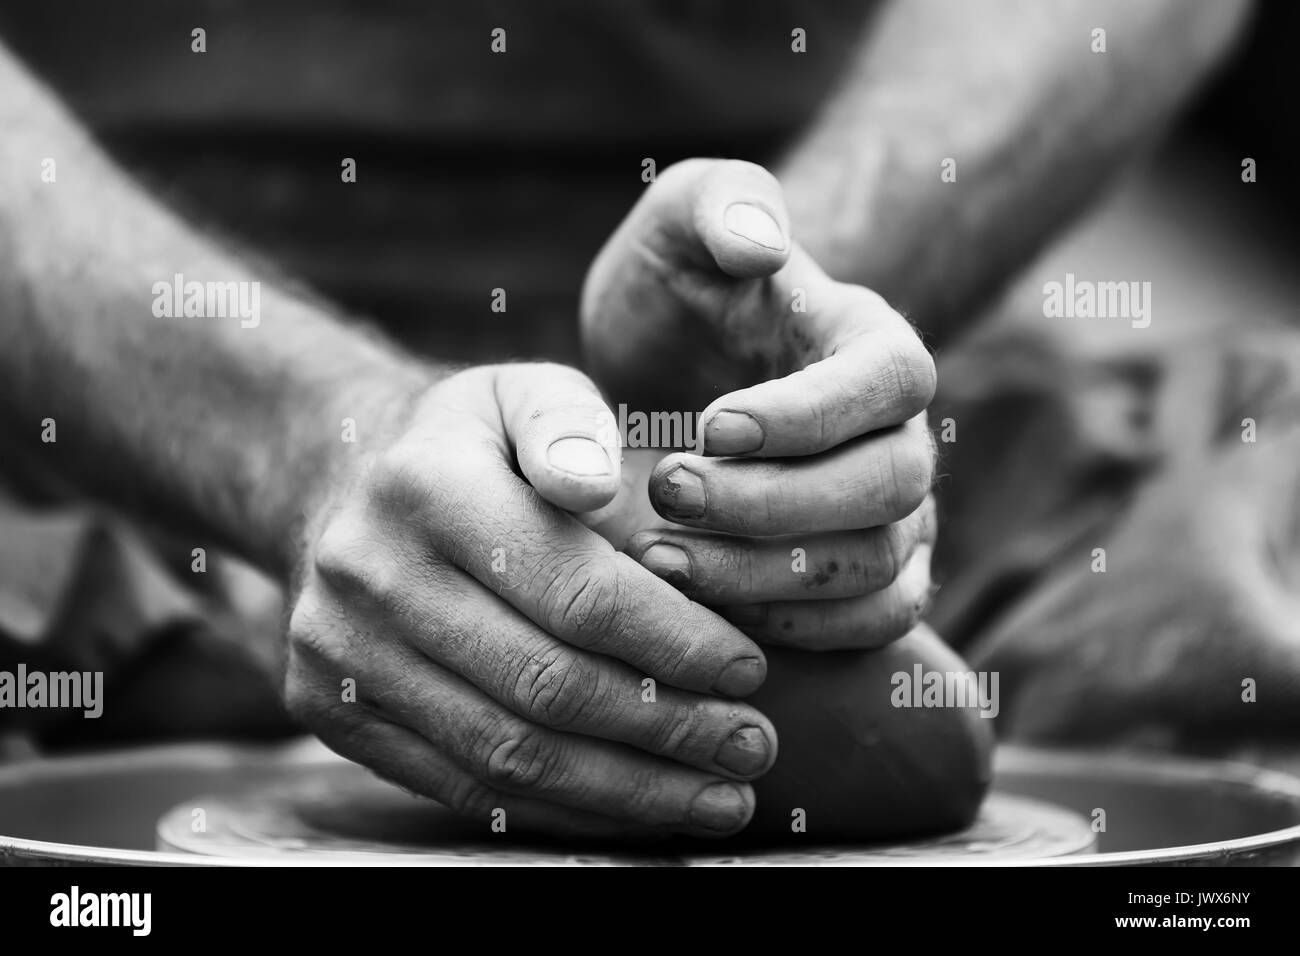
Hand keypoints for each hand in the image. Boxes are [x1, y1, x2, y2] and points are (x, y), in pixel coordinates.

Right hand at [284, 363, 776, 838]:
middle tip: (751, 745)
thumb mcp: (521, 394)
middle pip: (544, 684)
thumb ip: (569, 424)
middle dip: (666, 727)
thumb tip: (596, 484)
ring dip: (627, 788)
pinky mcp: (332, 711)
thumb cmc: (470, 445)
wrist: (343, 489)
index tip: (747, 669)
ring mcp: (341, 652)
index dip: (672, 640)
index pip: (573, 589)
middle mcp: (370, 574)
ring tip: (716, 798)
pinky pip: (462, 786)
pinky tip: (633, 805)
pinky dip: (561, 809)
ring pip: (506, 753)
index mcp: (426, 486)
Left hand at [581, 159, 937, 648]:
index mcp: (868, 341)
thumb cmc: (676, 295)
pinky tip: (711, 606)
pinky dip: (802, 625)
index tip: (706, 425)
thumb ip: (721, 204)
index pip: (889, 380)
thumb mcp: (678, 225)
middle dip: (772, 502)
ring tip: (661, 556)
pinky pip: (876, 620)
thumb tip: (762, 239)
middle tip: (667, 489)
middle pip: (890, 486)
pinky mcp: (868, 573)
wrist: (667, 378)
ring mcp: (893, 510)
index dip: (809, 414)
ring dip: (768, 572)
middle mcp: (898, 431)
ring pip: (876, 564)